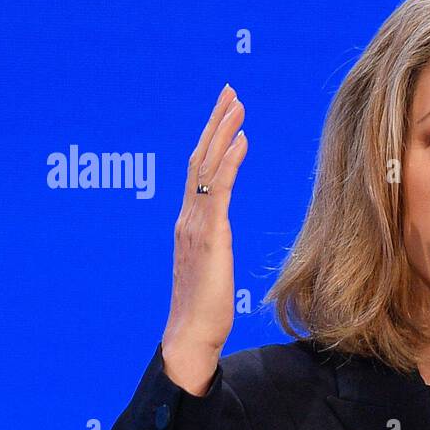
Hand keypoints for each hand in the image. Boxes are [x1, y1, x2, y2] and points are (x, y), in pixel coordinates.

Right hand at [161, 84, 248, 394]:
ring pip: (206, 166)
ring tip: (237, 103)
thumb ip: (212, 249)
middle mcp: (187, 219)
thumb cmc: (205, 313)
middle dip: (215, 123)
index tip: (226, 114)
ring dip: (222, 131)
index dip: (211, 141)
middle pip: (199, 159)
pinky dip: (228, 160)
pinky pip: (217, 189)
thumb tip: (217, 240)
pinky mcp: (208, 236)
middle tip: (229, 92)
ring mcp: (194, 225)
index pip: (199, 173)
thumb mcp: (212, 271)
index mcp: (190, 226)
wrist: (190, 337)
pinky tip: (242, 139)